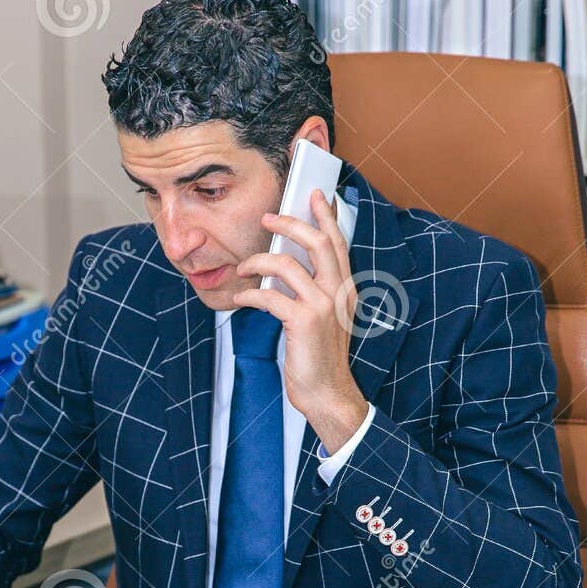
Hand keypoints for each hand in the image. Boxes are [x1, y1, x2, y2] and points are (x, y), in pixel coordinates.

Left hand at [233, 189, 368, 453]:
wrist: (328, 393)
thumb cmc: (320, 357)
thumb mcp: (325, 318)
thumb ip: (314, 290)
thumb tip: (287, 264)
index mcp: (345, 288)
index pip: (338, 242)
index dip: (327, 216)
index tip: (315, 194)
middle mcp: (338, 292)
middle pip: (318, 242)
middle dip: (290, 223)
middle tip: (268, 218)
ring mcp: (323, 306)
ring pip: (287, 265)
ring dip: (258, 262)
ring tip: (244, 268)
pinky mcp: (303, 322)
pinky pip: (270, 296)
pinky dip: (250, 295)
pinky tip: (241, 299)